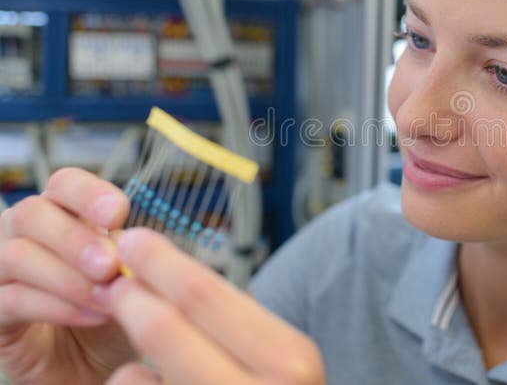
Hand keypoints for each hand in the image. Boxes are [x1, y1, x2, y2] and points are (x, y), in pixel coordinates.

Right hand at [0, 167, 136, 383]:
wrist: (94, 365)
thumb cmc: (112, 311)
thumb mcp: (131, 279)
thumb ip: (130, 257)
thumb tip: (139, 244)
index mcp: (63, 213)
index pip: (64, 184)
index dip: (88, 193)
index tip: (119, 212)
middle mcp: (25, 234)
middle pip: (32, 213)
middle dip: (75, 238)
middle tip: (111, 265)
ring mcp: (1, 272)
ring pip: (17, 255)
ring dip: (69, 277)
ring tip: (108, 298)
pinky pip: (11, 300)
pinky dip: (58, 306)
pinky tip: (92, 316)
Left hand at [97, 228, 325, 384]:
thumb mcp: (280, 358)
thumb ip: (230, 319)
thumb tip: (157, 267)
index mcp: (290, 359)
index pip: (204, 293)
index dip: (160, 262)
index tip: (133, 241)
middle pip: (162, 327)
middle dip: (127, 296)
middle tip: (112, 281)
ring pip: (134, 378)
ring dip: (128, 363)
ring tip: (143, 357)